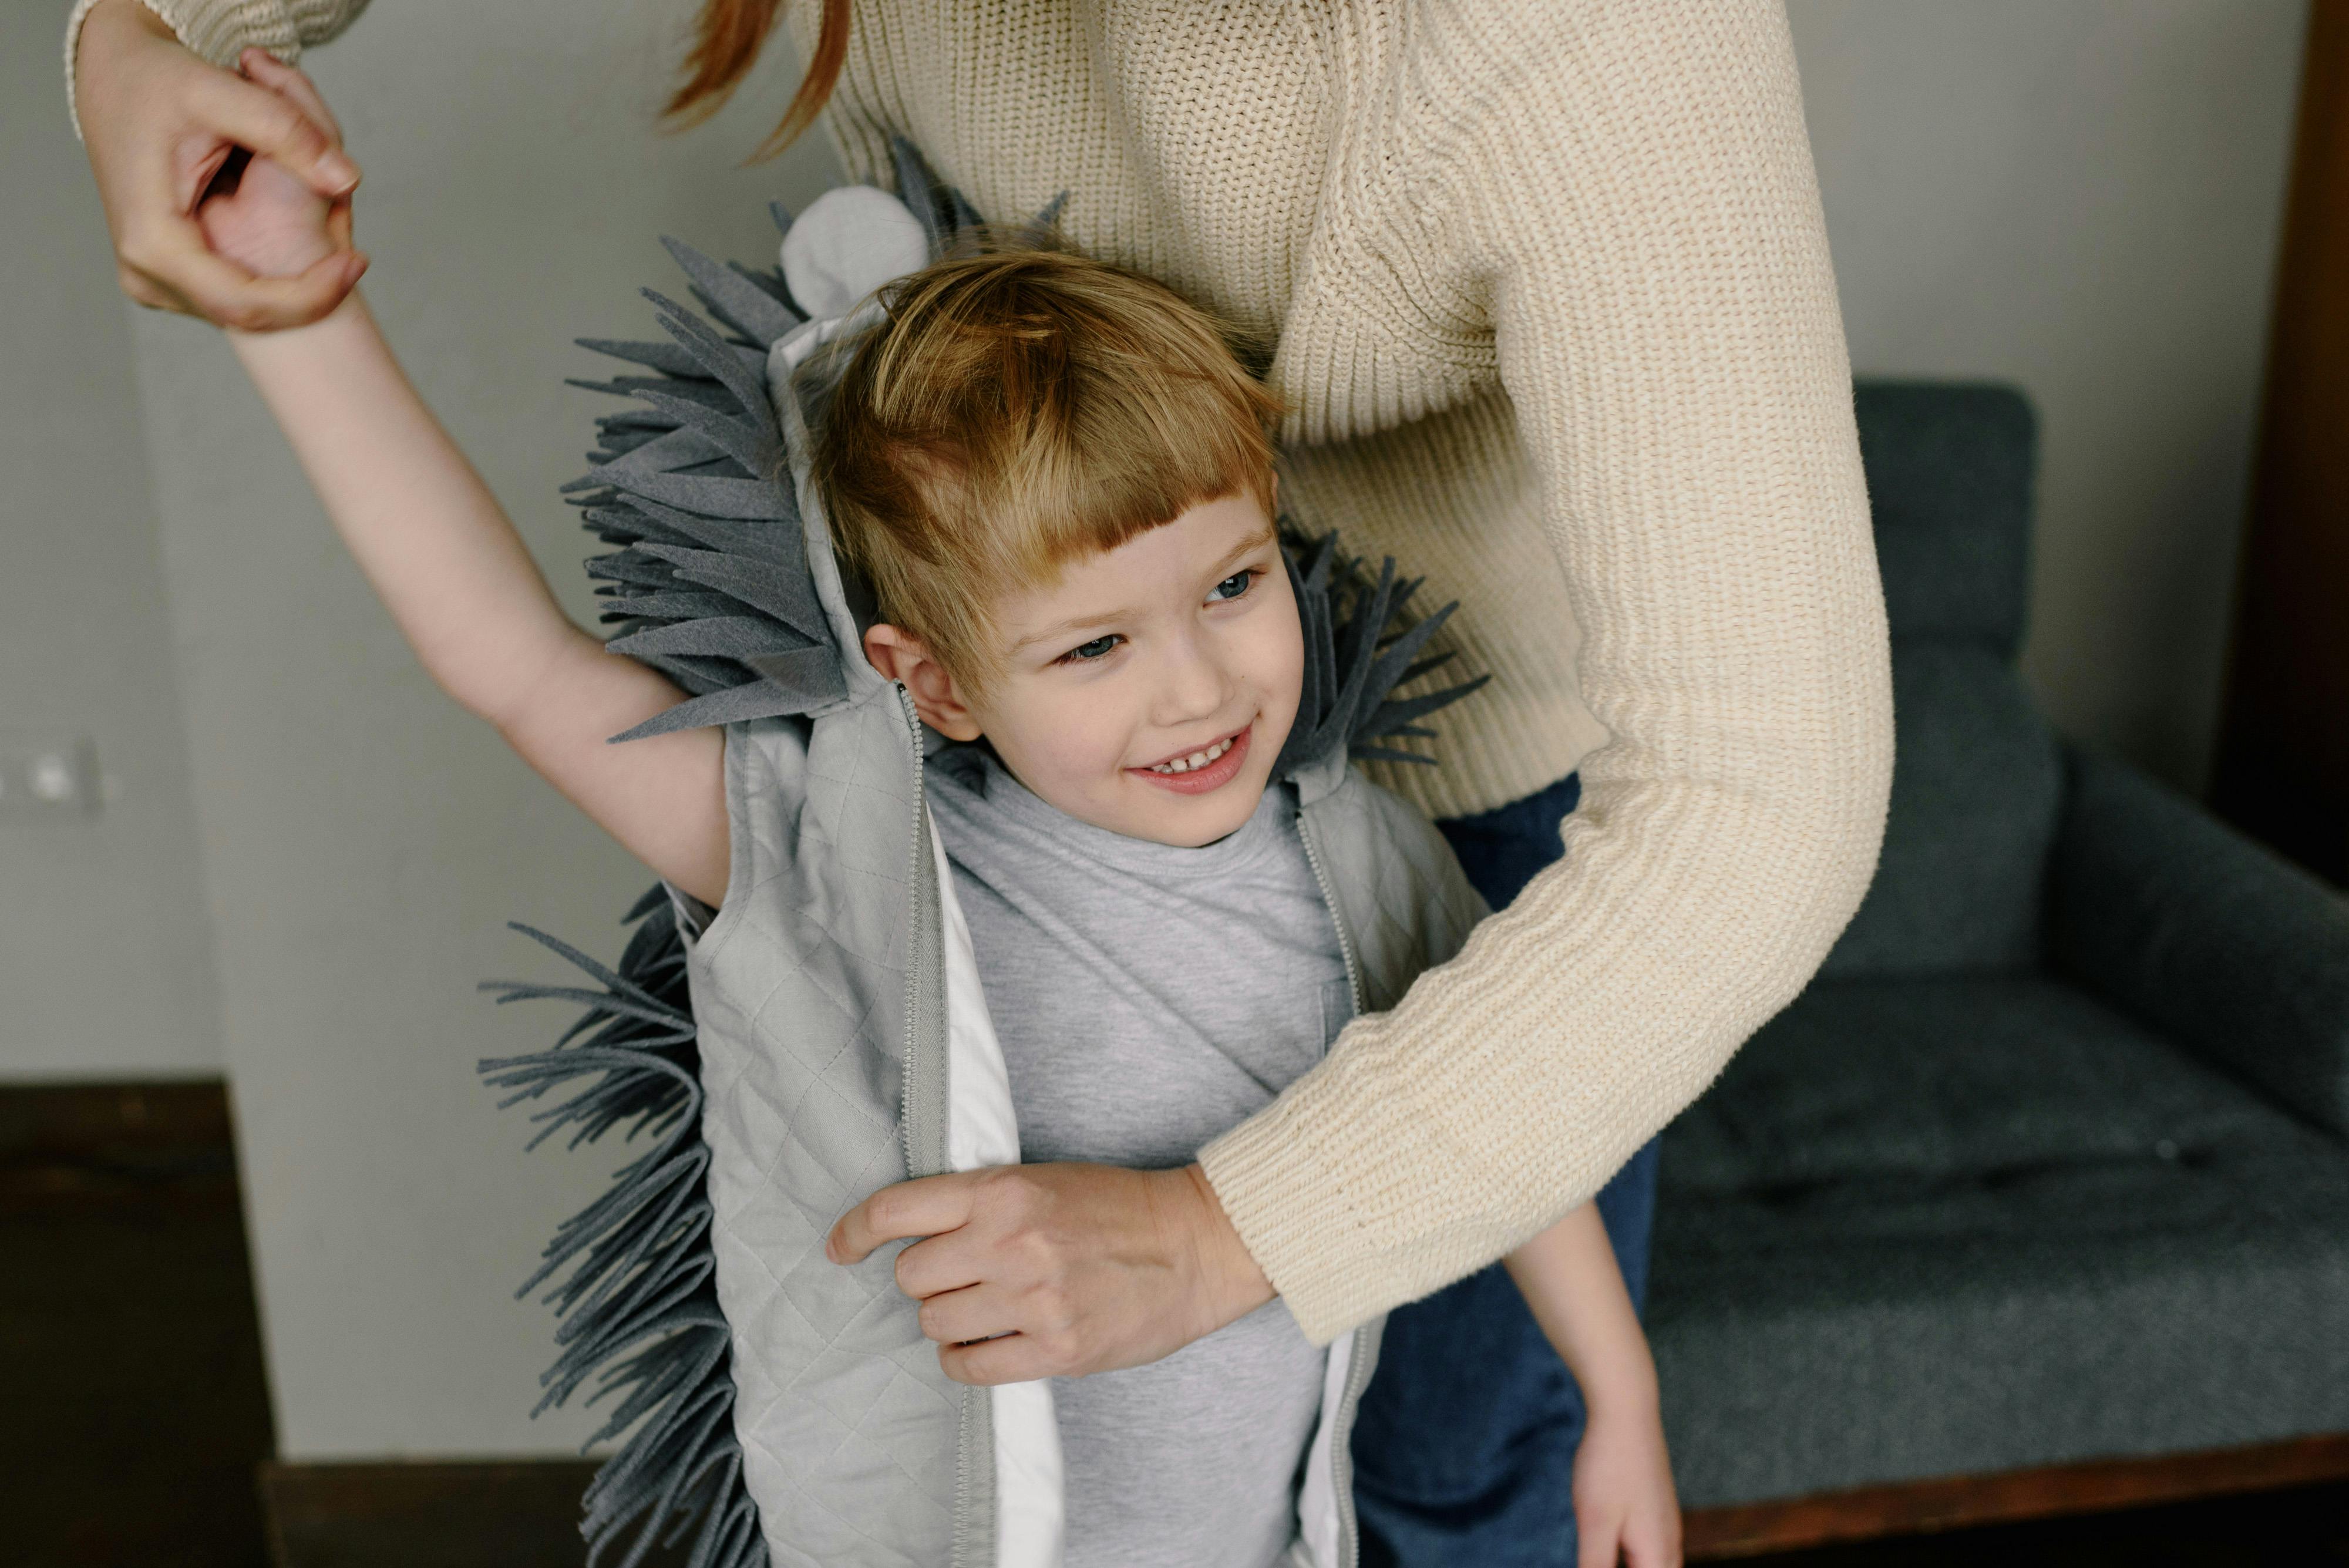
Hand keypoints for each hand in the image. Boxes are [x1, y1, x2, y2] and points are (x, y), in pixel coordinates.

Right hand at [74, 1, 363, 327]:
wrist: (115, 80)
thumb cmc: (155, 84)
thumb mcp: (218, 93)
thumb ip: (284, 130)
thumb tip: (347, 179)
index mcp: (153, 243)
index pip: (247, 305)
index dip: (313, 295)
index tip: (359, 259)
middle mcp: (147, 274)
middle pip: (252, 314)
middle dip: (310, 284)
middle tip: (350, 242)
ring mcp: (155, 280)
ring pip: (248, 305)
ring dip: (293, 273)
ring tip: (313, 212)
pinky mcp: (170, 275)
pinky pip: (237, 289)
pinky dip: (274, 265)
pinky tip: (282, 217)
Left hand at [827, 1161, 1274, 1384]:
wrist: (1196, 1242)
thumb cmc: (1118, 1209)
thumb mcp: (1043, 1181)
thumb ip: (980, 1204)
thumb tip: (912, 1239)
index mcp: (1003, 1190)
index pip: (897, 1210)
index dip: (854, 1232)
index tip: (838, 1248)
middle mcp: (1011, 1242)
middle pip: (911, 1277)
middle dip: (927, 1280)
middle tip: (963, 1276)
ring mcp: (1034, 1299)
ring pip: (936, 1324)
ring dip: (950, 1321)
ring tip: (988, 1309)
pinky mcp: (1056, 1348)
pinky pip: (970, 1368)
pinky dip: (969, 1359)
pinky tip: (994, 1344)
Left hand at [1572, 1399, 1683, 1567]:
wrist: (1627, 1411)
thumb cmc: (1609, 1466)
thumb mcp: (1595, 1523)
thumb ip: (1595, 1566)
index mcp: (1658, 1554)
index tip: (1599, 1566)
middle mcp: (1669, 1542)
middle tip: (1600, 1562)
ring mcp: (1664, 1523)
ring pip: (1658, 1566)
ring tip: (1605, 1558)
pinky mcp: (1655, 1508)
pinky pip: (1652, 1550)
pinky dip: (1637, 1561)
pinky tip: (1616, 1553)